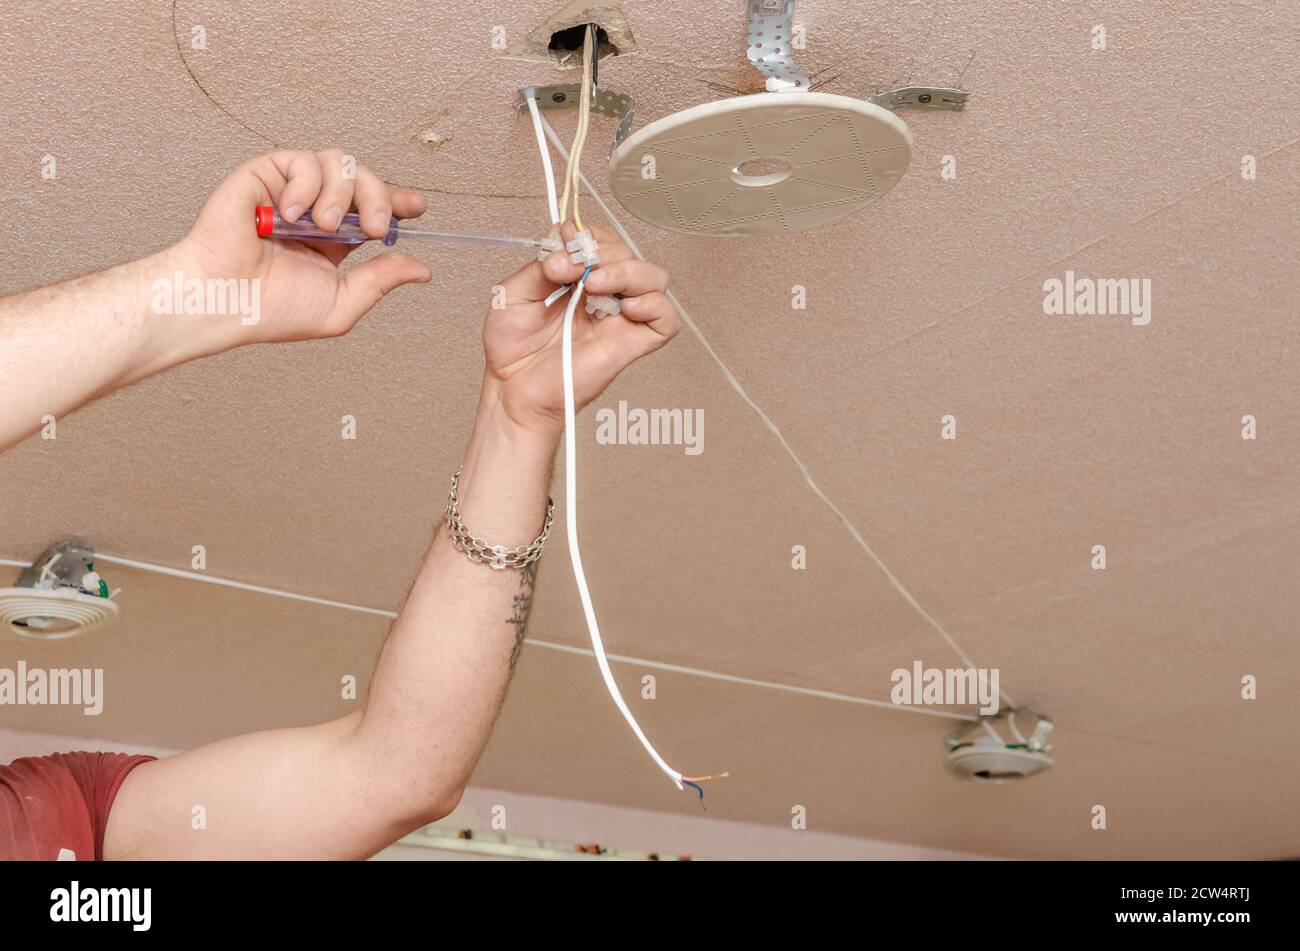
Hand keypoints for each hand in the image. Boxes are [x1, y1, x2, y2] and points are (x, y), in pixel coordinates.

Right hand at [175, 148, 431, 346]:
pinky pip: (302, 160)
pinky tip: (293, 214)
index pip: (373, 208)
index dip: (397, 201)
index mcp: (334, 240)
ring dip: (341, 194)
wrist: (226, 299)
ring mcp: (292, 191)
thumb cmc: (271, 309)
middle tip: (372, 227)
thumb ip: (380, 282)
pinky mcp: (265, 174)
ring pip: (340, 163)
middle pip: (364, 180)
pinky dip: (306, 185)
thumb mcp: (340, 304)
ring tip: (323, 227)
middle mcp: (315, 211)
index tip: (416, 208)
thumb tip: (421, 269)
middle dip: (378, 198)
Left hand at [481, 223, 679, 436]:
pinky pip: (666, 320)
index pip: (604, 241)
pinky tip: (624, 308)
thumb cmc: (512, 349)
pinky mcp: (631, 345)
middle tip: (566, 268)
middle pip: (629, 253)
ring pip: (655, 279)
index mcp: (579, 280)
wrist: (513, 389)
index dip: (589, 235)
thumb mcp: (514, 292)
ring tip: (593, 284)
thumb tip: (567, 240)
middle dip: (600, 251)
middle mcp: (604, 296)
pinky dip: (654, 306)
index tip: (562, 243)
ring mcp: (620, 320)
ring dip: (626, 271)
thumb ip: (541, 265)